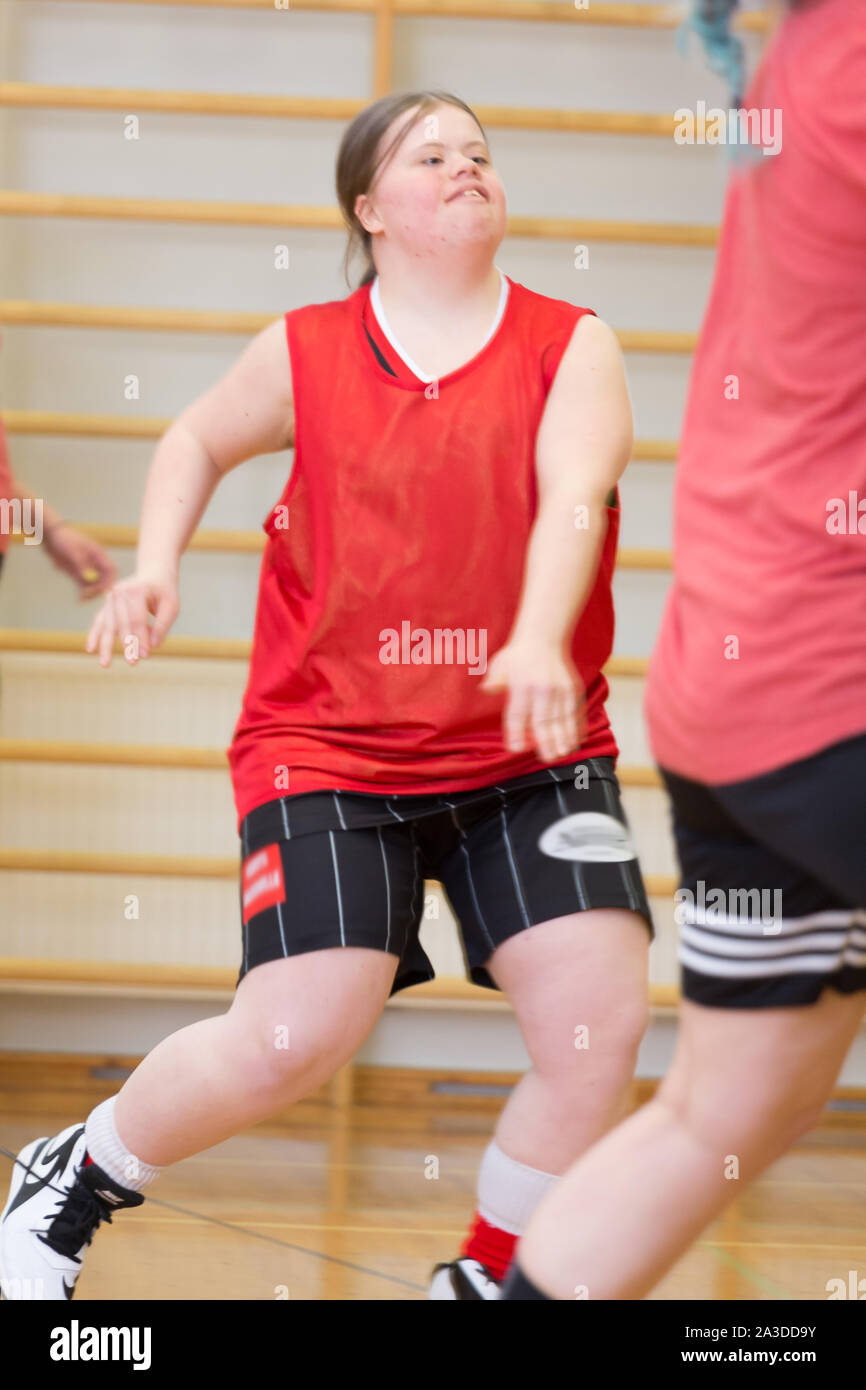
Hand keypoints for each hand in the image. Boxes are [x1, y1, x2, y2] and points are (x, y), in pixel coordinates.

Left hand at [43, 524, 117, 599]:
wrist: (50, 536)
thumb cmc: (63, 539)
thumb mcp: (72, 551)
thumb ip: (81, 565)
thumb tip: (88, 577)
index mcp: (98, 554)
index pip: (110, 570)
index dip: (109, 580)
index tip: (102, 589)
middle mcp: (95, 563)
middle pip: (104, 579)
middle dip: (99, 589)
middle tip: (88, 595)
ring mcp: (86, 568)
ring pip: (94, 585)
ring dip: (91, 593)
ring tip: (82, 599)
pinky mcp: (77, 573)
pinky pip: (83, 585)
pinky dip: (83, 593)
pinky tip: (80, 599)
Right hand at [85, 571, 178, 667]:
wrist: (153, 574)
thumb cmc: (164, 592)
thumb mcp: (171, 606)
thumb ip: (163, 625)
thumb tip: (153, 646)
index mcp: (136, 590)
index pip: (137, 618)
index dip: (141, 637)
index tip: (145, 655)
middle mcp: (120, 592)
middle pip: (121, 622)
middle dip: (127, 644)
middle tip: (132, 662)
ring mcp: (111, 599)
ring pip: (107, 625)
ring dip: (106, 645)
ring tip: (104, 664)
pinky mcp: (107, 606)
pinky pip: (99, 622)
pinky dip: (94, 635)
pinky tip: (90, 649)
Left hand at [480, 640, 585, 762]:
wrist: (544, 638)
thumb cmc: (518, 656)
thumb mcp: (501, 664)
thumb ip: (495, 680)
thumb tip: (487, 689)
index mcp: (522, 685)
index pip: (518, 713)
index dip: (516, 732)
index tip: (515, 749)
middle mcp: (543, 688)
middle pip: (544, 720)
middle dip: (547, 742)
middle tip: (548, 758)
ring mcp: (561, 689)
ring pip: (563, 718)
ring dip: (565, 737)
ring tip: (564, 753)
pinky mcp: (573, 688)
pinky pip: (575, 711)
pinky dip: (576, 726)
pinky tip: (577, 740)